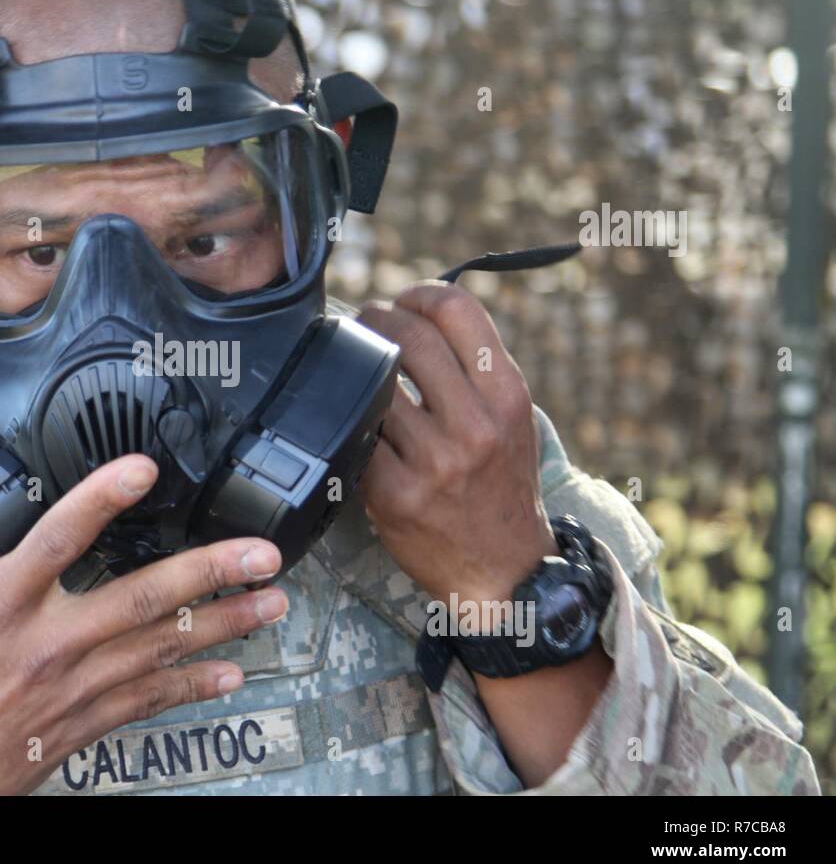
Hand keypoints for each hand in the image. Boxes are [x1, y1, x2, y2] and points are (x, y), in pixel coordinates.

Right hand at [0, 454, 286, 795]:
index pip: (56, 539)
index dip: (102, 500)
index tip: (146, 469)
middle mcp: (44, 646)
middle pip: (139, 600)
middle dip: (209, 574)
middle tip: (263, 554)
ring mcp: (70, 690)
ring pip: (159, 651)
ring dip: (223, 625)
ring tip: (273, 603)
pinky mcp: (82, 726)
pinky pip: (148, 701)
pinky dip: (192, 686)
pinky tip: (233, 673)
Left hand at [357, 281, 557, 607]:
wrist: (503, 570)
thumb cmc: (501, 486)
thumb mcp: (511, 420)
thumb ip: (473, 370)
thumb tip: (417, 315)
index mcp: (507, 397)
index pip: (458, 311)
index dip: (420, 293)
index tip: (404, 300)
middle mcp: (474, 425)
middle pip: (408, 336)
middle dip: (375, 317)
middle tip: (365, 323)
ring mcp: (433, 462)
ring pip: (375, 382)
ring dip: (355, 365)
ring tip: (355, 367)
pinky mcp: (394, 494)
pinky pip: (358, 434)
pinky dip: (352, 419)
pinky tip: (355, 418)